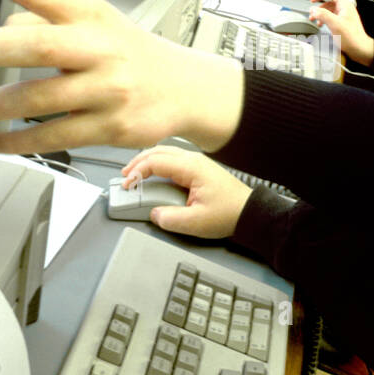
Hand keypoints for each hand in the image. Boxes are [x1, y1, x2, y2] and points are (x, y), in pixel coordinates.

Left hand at [0, 0, 244, 152]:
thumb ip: (47, 21)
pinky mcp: (109, 127)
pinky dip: (17, 141)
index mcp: (90, 15)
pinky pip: (54, 136)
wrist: (185, 90)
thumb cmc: (131, 53)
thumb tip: (2, 25)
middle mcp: (98, 49)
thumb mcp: (95, 24)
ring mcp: (105, 90)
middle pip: (35, 46)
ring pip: (36, 99)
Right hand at [121, 146, 252, 238]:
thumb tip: (154, 214)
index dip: (137, 173)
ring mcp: (196, 163)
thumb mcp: (197, 222)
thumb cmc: (229, 213)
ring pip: (164, 153)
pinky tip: (152, 175)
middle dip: (137, 162)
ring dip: (147, 162)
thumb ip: (171, 219)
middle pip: (157, 152)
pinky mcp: (198, 170)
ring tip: (134, 174)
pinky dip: (157, 165)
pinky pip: (172, 160)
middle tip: (124, 177)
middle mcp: (193, 160)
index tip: (127, 185)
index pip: (155, 162)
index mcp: (192, 168)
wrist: (249, 212)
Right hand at [309, 0, 373, 64]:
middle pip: (329, 1)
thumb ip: (323, 15)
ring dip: (320, 13)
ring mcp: (344, 16)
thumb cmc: (352, 38)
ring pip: (329, 10)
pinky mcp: (342, 23)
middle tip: (312, 11)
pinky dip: (324, 19)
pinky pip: (331, 17)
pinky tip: (320, 24)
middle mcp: (345, 9)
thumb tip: (314, 10)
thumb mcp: (335, 24)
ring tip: (314, 18)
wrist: (359, 49)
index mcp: (345, 5)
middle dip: (319, 5)